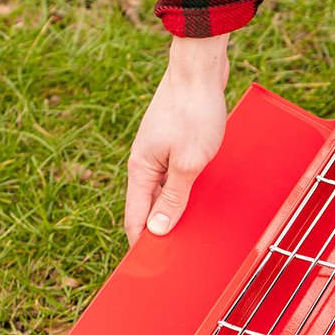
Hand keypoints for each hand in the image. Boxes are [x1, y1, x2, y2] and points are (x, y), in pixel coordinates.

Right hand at [124, 33, 229, 244]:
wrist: (199, 66)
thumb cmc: (195, 111)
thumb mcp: (190, 163)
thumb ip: (174, 197)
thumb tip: (157, 229)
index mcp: (141, 170)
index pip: (135, 218)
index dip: (142, 245)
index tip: (152, 268)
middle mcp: (145, 162)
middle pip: (148, 208)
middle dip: (159, 232)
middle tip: (175, 258)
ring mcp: (159, 151)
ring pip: (163, 192)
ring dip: (173, 211)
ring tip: (189, 235)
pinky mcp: (173, 142)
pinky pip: (174, 176)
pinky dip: (183, 192)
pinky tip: (196, 201)